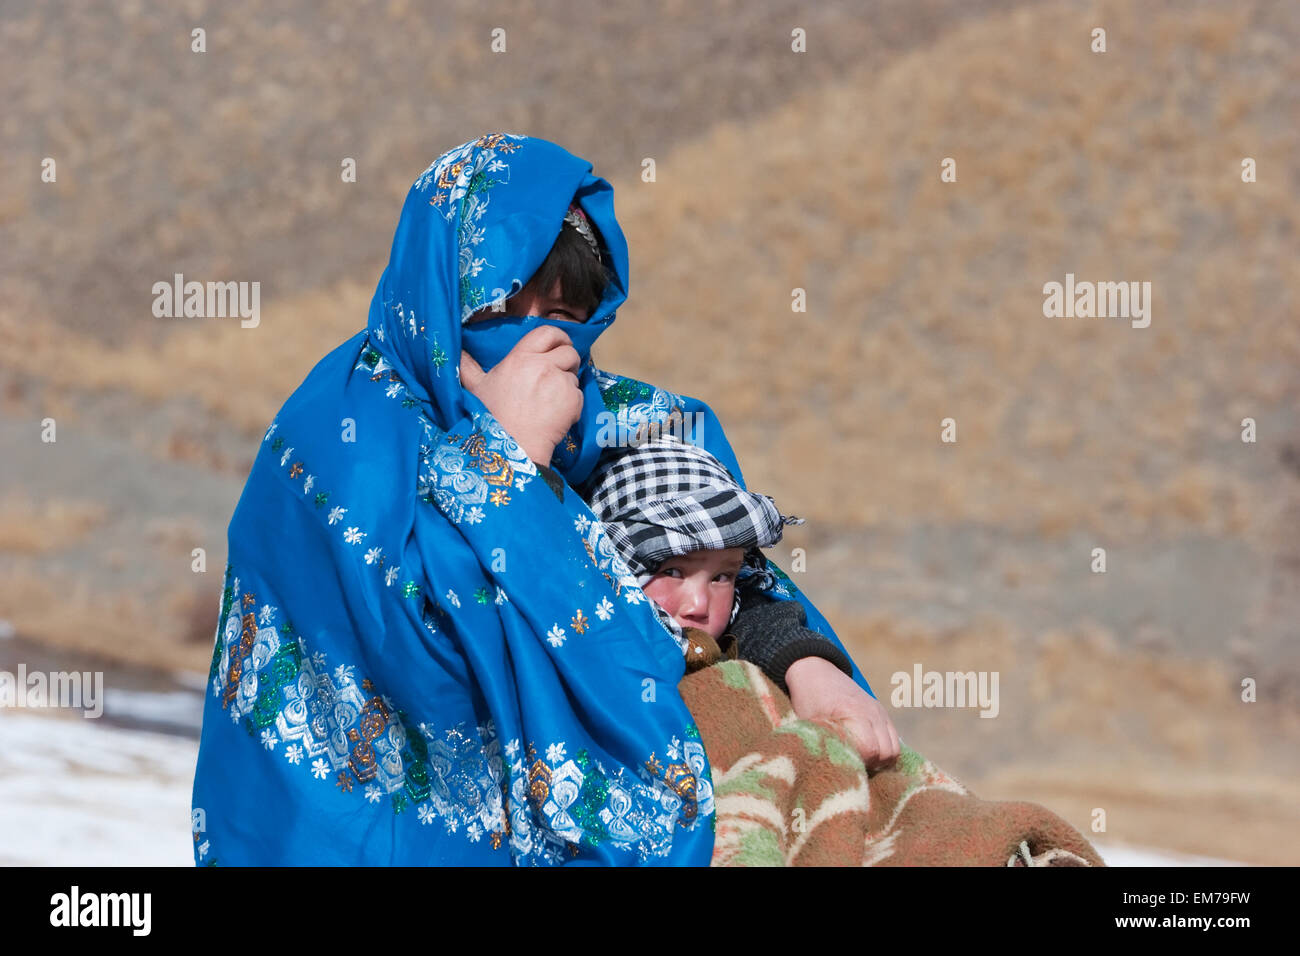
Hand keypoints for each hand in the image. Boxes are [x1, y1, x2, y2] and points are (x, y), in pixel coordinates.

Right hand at [459, 326, 582, 464]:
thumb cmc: (490, 417)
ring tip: (551, 402)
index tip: (560, 344)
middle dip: (568, 360)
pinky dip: (572, 405)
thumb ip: (468, 366)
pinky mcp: (573, 401)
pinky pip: (579, 395)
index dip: (558, 336)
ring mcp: (560, 382)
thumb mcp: (475, 388)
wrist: (511, 447)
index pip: (547, 332)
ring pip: (574, 376)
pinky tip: (556, 416)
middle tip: (561, 372)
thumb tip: (457, 352)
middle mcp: (542, 365)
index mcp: (520, 358)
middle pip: (568, 351)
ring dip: (567, 385)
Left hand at [785, 656, 899, 770]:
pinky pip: (894, 738)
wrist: (815, 671)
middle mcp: (872, 712)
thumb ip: (824, 745)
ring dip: (880, 758)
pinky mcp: (881, 712)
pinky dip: (884, 748)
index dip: (858, 761)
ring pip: (894, 748)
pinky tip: (867, 750)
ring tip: (860, 758)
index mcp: (854, 712)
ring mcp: (879, 711)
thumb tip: (833, 770)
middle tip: (852, 763)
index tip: (844, 762)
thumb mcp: (810, 722)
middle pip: (887, 752)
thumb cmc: (808, 699)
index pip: (870, 749)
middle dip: (872, 764)